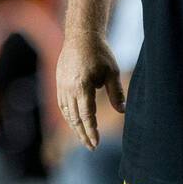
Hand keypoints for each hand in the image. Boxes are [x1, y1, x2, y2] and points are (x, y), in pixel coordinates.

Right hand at [56, 34, 124, 148]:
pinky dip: (69, 117)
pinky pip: (62, 105)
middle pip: (75, 118)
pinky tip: (75, 123)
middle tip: (91, 148)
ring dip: (75, 128)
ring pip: (67, 113)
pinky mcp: (59, 83)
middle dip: (83, 134)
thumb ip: (116, 92)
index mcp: (82, 86)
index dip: (91, 132)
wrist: (81, 36)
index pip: (87, 116)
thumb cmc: (100, 53)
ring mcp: (62, 86)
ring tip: (84, 139)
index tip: (96, 144)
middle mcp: (69, 89)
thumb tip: (122, 111)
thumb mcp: (112, 72)